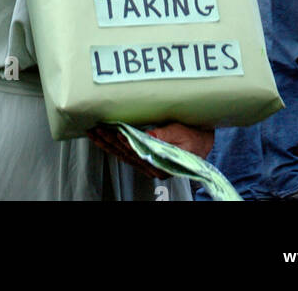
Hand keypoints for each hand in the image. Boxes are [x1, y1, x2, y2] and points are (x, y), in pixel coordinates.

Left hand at [88, 122, 213, 179]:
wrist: (203, 144)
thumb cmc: (193, 138)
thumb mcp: (181, 134)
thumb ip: (164, 135)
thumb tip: (149, 135)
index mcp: (160, 163)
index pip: (137, 152)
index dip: (124, 142)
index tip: (114, 132)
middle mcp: (152, 167)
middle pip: (126, 154)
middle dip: (109, 141)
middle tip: (97, 130)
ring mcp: (148, 165)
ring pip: (123, 155)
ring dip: (107, 144)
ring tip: (95, 134)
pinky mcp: (146, 160)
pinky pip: (126, 155)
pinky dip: (113, 147)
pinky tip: (105, 141)